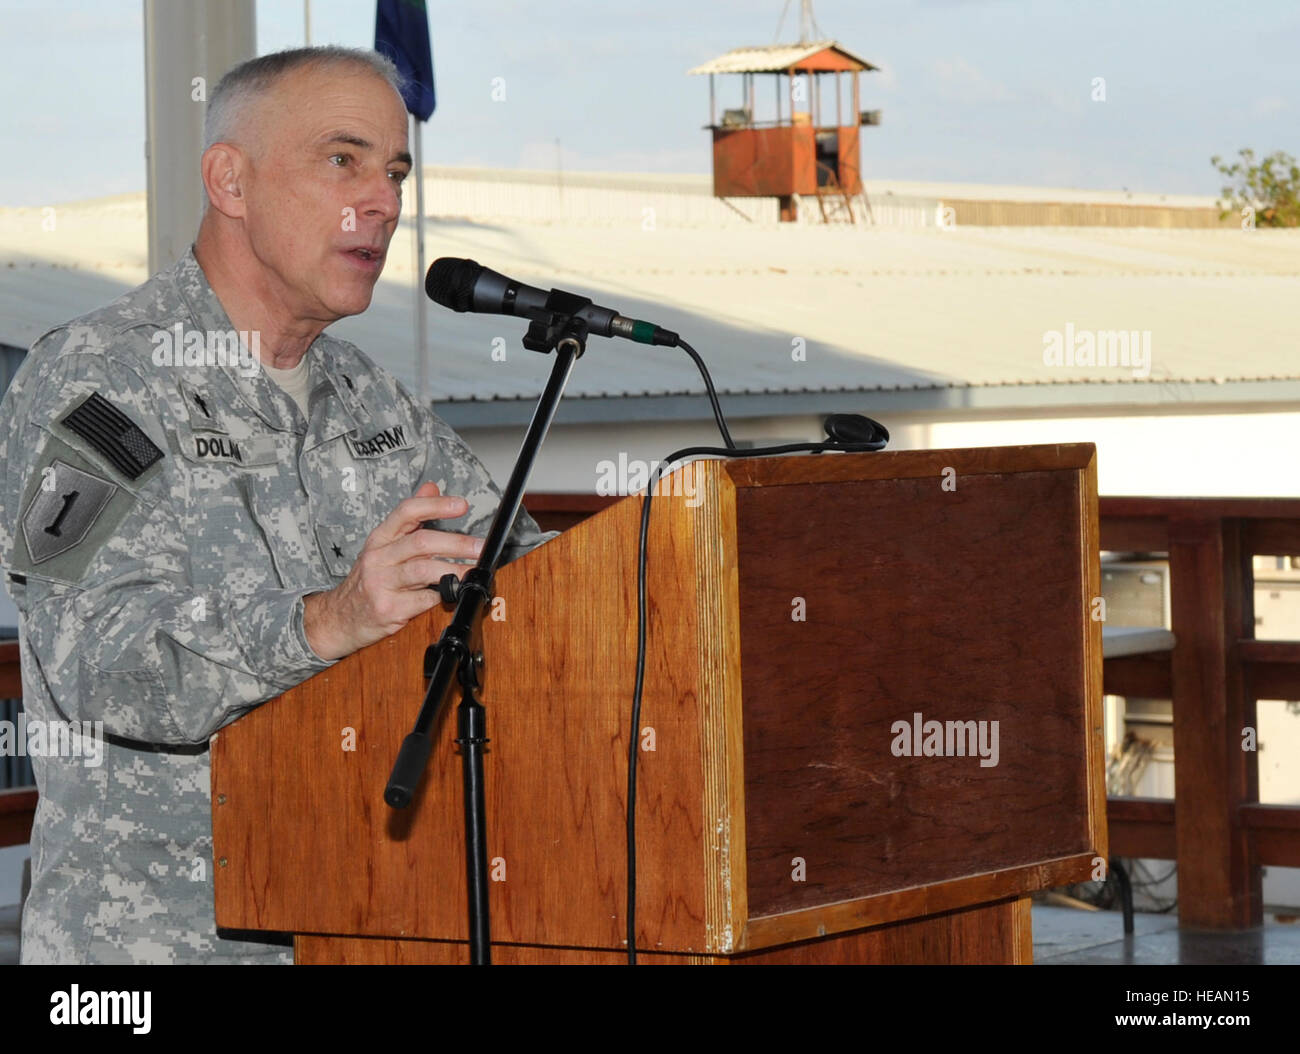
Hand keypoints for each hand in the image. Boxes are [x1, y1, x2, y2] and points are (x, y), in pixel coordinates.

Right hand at [303, 482, 483, 660]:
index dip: (436, 506)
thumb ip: (409, 518)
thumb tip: (431, 487)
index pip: (407, 512)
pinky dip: (442, 596)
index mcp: (380, 538)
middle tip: (480, 546)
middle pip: (421, 542)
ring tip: (474, 572)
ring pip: (424, 570)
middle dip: (456, 543)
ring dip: (455, 570)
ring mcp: (382, 583)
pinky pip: (424, 599)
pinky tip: (452, 594)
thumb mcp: (383, 545)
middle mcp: (379, 557)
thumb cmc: (369, 580)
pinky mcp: (389, 608)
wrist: (340, 618)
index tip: (462, 505)